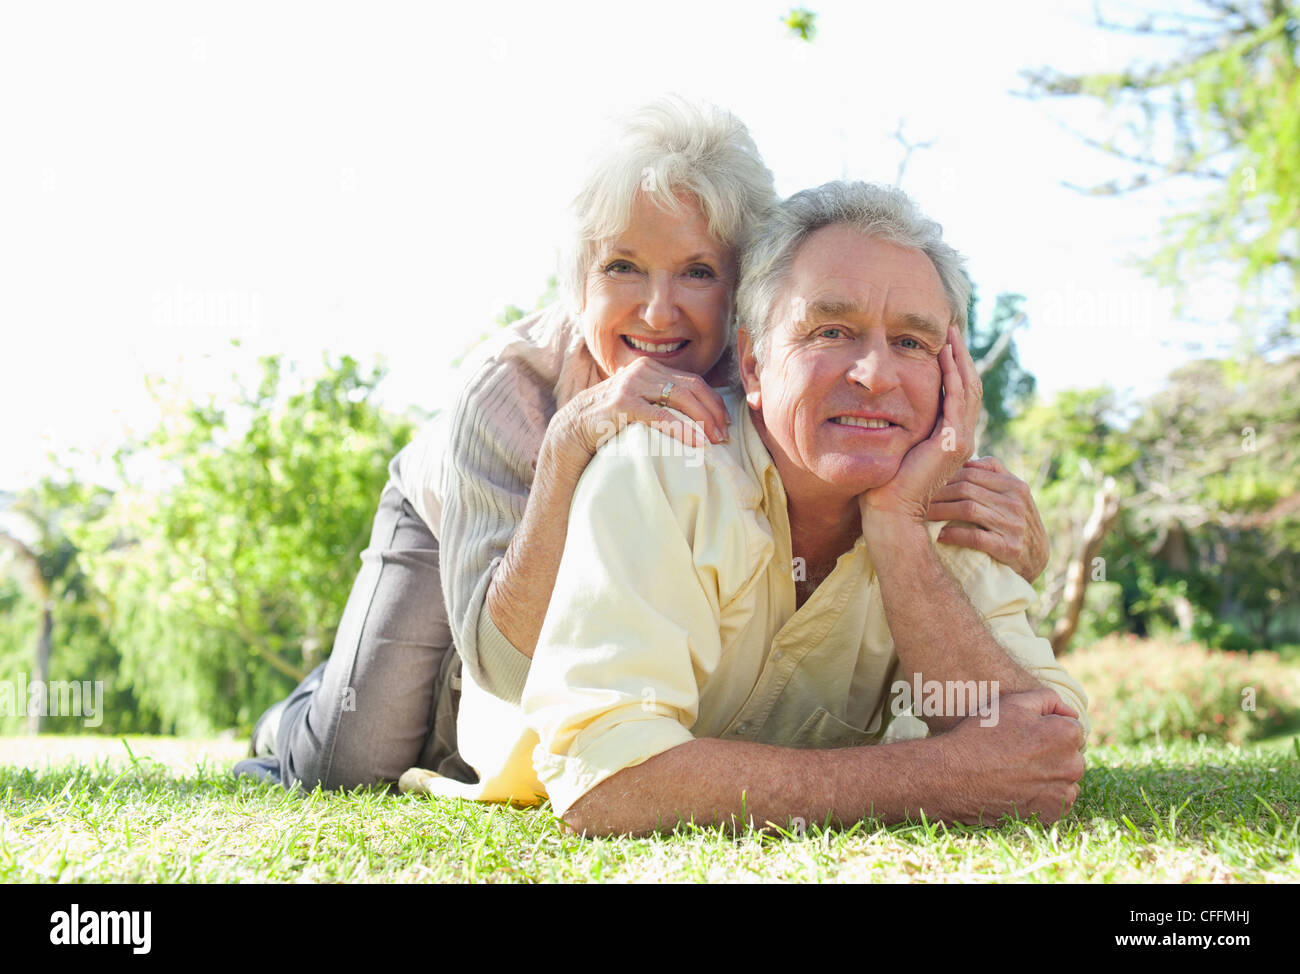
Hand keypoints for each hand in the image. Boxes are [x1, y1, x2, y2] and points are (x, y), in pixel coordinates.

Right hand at [550, 356, 730, 464]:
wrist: (574, 427)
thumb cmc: (612, 419)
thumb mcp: (640, 403)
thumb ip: (662, 400)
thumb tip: (699, 415)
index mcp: (651, 368)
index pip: (693, 381)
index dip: (713, 402)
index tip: (725, 423)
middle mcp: (643, 371)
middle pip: (691, 388)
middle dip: (712, 412)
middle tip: (724, 436)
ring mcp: (632, 384)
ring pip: (680, 398)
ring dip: (702, 420)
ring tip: (713, 440)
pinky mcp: (623, 403)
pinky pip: (660, 415)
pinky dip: (681, 428)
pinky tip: (694, 441)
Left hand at [859, 324, 981, 524]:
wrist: (889, 513)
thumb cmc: (882, 485)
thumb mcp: (894, 444)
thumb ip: (900, 425)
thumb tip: (882, 403)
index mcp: (947, 438)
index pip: (956, 394)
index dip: (952, 366)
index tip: (941, 341)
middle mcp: (958, 438)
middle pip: (967, 386)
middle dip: (958, 355)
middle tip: (949, 328)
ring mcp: (960, 441)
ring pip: (966, 389)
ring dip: (958, 359)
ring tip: (949, 334)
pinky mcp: (953, 444)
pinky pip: (957, 400)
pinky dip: (953, 375)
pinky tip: (945, 355)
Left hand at [928, 456, 1049, 583]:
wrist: (1038, 559)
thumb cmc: (1016, 523)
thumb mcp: (1013, 495)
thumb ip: (994, 474)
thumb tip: (965, 458)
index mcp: (1014, 485)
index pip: (970, 473)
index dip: (943, 478)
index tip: (922, 483)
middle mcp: (1016, 502)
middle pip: (966, 489)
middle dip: (937, 494)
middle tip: (915, 499)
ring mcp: (1013, 525)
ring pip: (967, 509)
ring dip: (939, 512)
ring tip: (922, 515)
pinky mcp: (1009, 547)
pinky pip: (974, 536)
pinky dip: (953, 535)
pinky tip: (940, 536)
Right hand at [943, 688, 1085, 825]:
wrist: (955, 776)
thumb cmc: (982, 735)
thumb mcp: (1013, 703)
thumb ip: (1048, 699)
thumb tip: (1070, 712)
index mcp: (1067, 735)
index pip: (1071, 728)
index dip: (1046, 729)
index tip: (1024, 734)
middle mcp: (1072, 765)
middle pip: (1071, 754)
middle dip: (1053, 752)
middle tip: (1019, 753)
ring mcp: (1063, 793)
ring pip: (1066, 778)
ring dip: (1051, 774)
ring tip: (1018, 771)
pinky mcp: (1052, 814)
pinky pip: (1058, 801)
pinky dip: (1045, 795)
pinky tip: (1021, 787)